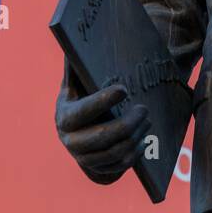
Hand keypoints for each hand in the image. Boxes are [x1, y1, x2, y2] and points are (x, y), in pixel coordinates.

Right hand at [55, 59, 150, 184]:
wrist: (80, 129)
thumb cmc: (82, 96)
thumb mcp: (76, 81)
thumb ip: (76, 65)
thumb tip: (74, 42)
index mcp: (64, 116)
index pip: (83, 111)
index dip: (103, 101)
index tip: (125, 89)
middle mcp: (70, 141)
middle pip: (103, 137)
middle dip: (128, 123)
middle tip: (144, 109)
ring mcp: (83, 159)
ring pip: (114, 152)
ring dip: (135, 136)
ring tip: (147, 120)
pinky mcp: (97, 170)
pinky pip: (120, 165)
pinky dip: (135, 153)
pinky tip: (143, 139)